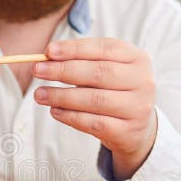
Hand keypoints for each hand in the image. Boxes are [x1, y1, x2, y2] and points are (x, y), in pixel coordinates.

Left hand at [32, 38, 156, 179]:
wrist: (137, 128)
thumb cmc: (114, 91)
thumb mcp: (106, 71)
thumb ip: (81, 61)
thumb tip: (47, 57)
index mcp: (138, 58)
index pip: (105, 48)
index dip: (75, 49)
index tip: (48, 51)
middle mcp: (143, 81)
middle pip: (99, 73)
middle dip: (63, 71)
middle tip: (37, 71)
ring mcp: (138, 107)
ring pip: (95, 99)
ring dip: (62, 96)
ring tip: (40, 94)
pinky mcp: (128, 131)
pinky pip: (94, 123)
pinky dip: (71, 117)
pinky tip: (55, 111)